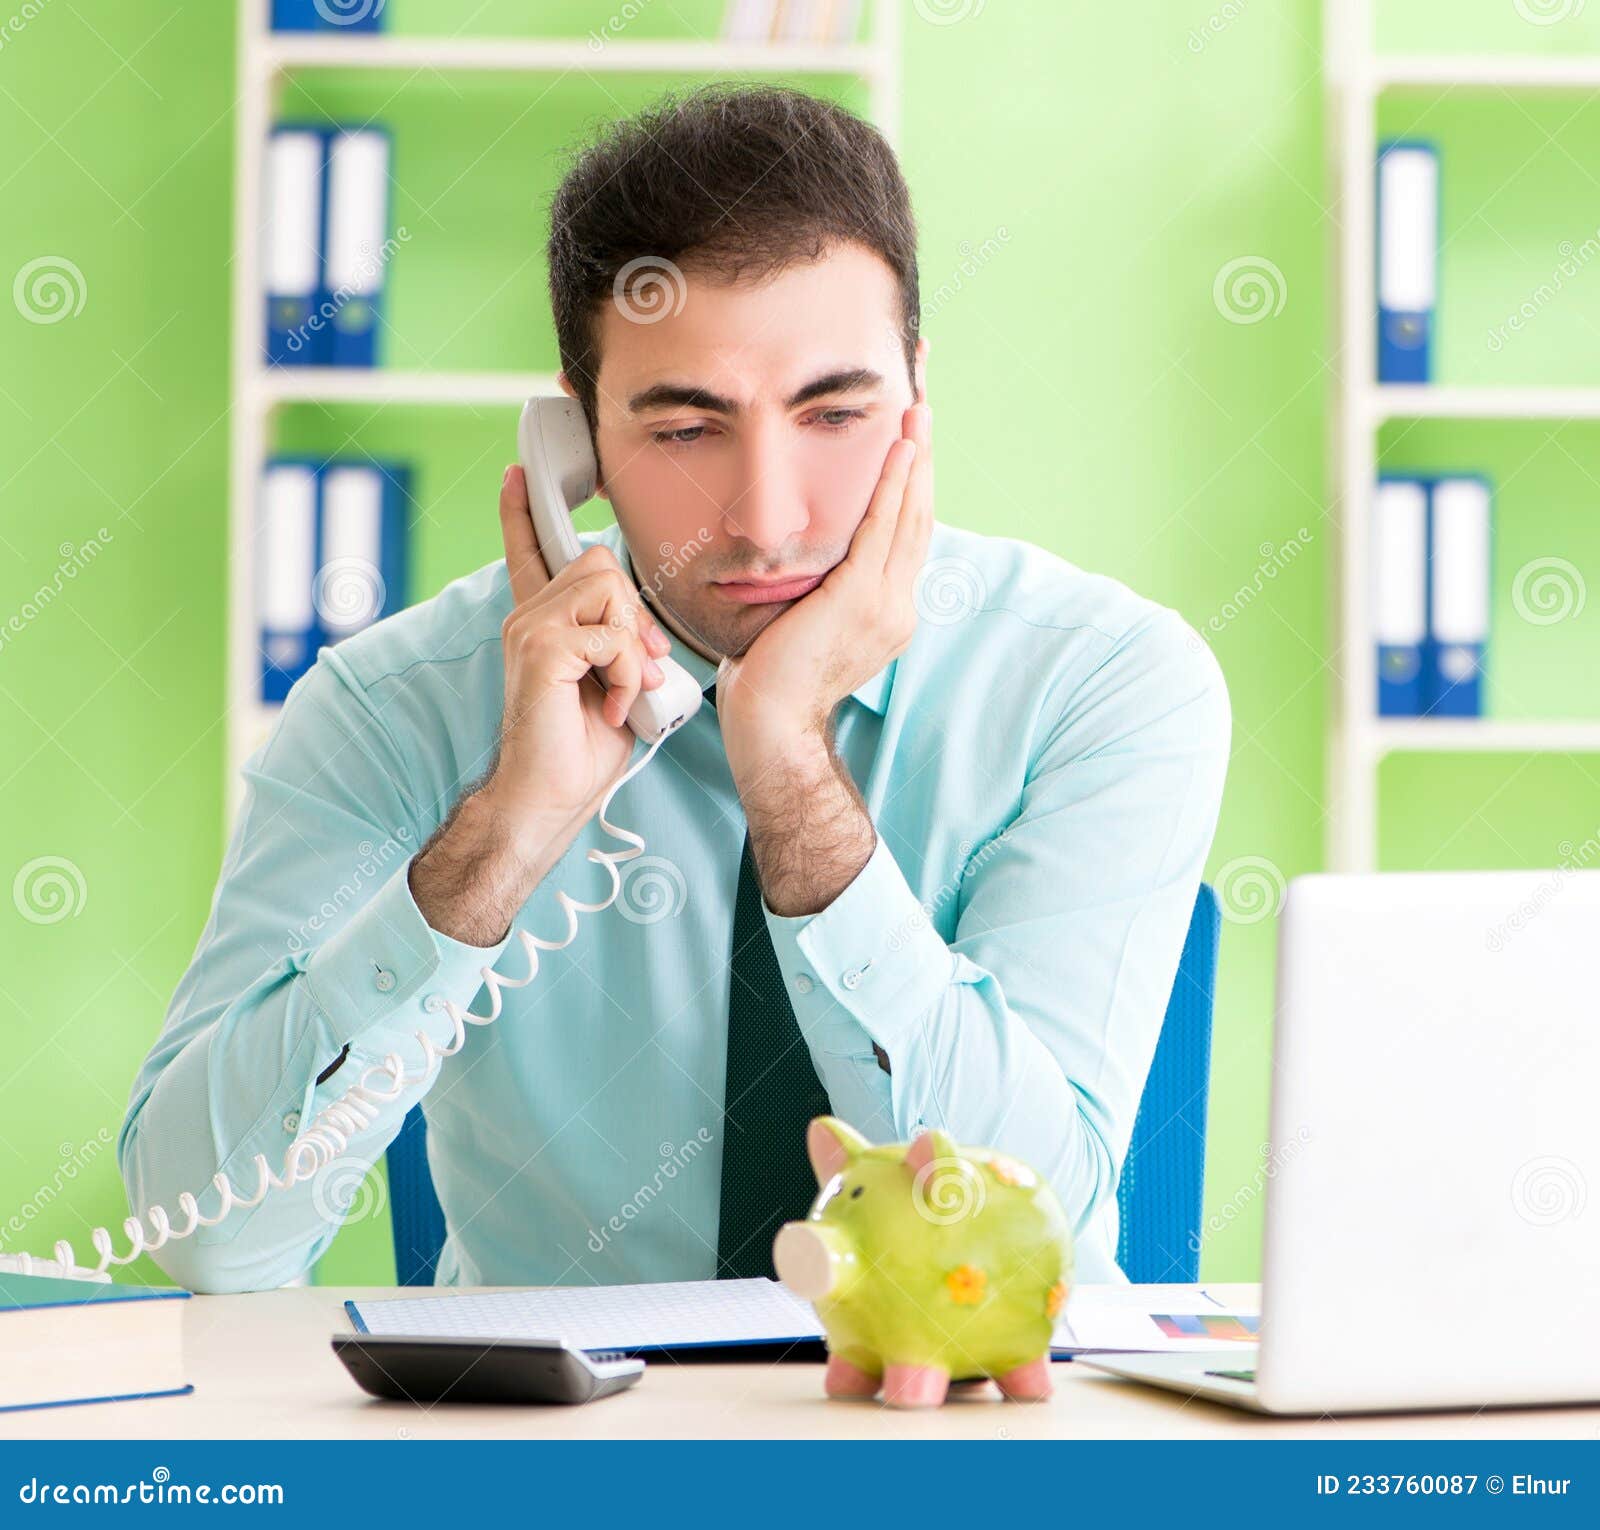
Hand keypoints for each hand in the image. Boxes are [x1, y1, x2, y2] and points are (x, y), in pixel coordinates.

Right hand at [486, 464, 674, 843]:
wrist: (550, 799)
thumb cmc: (582, 751)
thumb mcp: (612, 684)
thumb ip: (619, 644)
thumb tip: (649, 632)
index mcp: (541, 624)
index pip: (529, 551)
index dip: (523, 513)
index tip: (518, 474)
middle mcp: (528, 618)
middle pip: (598, 563)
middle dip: (636, 614)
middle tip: (643, 668)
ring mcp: (529, 631)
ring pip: (609, 591)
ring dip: (635, 647)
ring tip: (627, 690)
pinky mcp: (542, 650)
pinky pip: (612, 636)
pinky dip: (628, 675)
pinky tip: (613, 707)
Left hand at [716, 395, 933, 767]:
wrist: (771, 724)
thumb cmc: (771, 678)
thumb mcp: (804, 621)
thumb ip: (819, 585)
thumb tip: (804, 555)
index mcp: (888, 609)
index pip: (908, 530)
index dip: (915, 477)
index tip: (914, 431)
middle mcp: (898, 605)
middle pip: (921, 511)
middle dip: (924, 449)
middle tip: (923, 390)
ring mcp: (886, 604)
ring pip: (910, 514)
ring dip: (916, 454)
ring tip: (919, 403)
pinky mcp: (861, 599)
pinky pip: (883, 529)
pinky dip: (894, 486)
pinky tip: (901, 448)